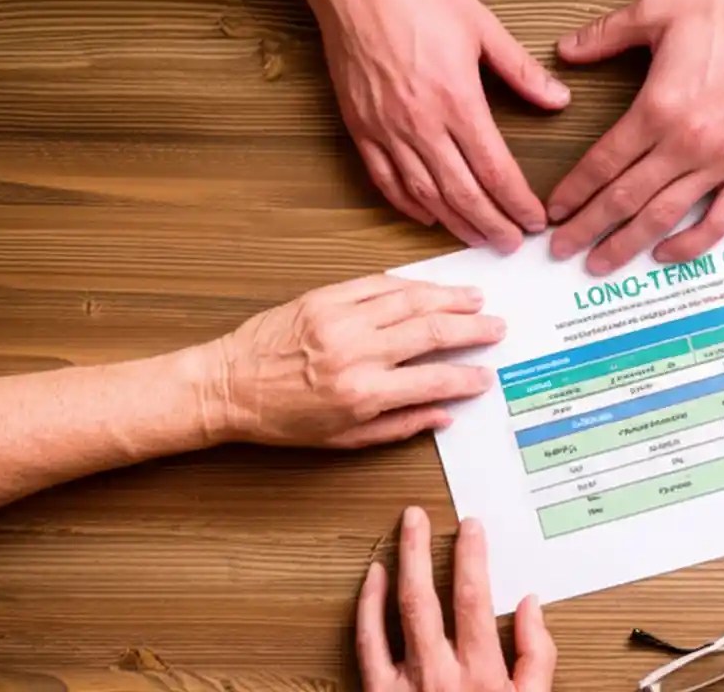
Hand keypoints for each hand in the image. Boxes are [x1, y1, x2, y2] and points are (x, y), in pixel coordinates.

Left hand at [215, 275, 503, 448]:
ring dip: (448, 298)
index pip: (433, 381)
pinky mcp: (324, 298)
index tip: (485, 375)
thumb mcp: (343, 439)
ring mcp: (340, 319)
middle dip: (471, 329)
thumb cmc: (281, 419)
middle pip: (431, 331)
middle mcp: (356, 352)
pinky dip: (410, 284)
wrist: (227, 387)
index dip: (467, 378)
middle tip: (496, 327)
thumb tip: (444, 414)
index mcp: (362, 393)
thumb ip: (399, 425)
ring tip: (474, 299)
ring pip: (410, 299)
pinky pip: (378, 284)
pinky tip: (429, 287)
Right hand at [294, 0, 569, 251]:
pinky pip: (384, 180)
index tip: (534, 221)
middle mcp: (420, 124)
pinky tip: (427, 217)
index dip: (517, 203)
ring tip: (477, 241)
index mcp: (457, 100)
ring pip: (425, 195)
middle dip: (492, 226)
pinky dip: (407, 205)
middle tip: (511, 245)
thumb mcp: (482, 27)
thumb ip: (522, 72)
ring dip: (455, 224)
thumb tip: (558, 99)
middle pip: (463, 194)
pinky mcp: (359, 127)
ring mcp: (386, 129)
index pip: (495, 171)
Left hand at [356, 508, 556, 690]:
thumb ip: (535, 656)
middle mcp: (440, 673)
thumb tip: (529, 607)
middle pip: (429, 596)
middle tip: (418, 516)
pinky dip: (368, 607)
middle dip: (423, 549)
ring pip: (398, 612)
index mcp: (482, 673)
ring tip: (399, 534)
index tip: (470, 528)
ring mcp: (404, 685)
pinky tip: (373, 580)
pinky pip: (367, 644)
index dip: (471, 556)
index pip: (474, 597)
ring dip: (398, 566)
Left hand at [546, 0, 723, 273]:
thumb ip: (607, 35)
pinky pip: (719, 220)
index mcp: (658, 108)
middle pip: (624, 199)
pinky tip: (666, 254)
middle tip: (562, 249)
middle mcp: (686, 143)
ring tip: (600, 263)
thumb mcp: (659, 10)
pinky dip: (691, 244)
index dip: (574, 192)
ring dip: (627, 244)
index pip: (603, 164)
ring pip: (664, 216)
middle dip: (587, 229)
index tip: (555, 212)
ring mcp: (722, 162)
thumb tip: (567, 50)